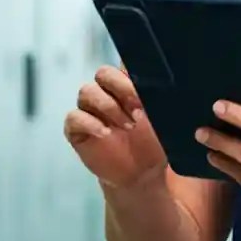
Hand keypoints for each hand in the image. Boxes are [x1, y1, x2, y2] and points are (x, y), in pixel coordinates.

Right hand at [64, 66, 167, 190]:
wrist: (143, 175)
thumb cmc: (155, 144)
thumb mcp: (164, 121)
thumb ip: (159, 101)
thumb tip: (166, 87)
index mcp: (128, 86)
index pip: (122, 65)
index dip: (130, 73)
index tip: (146, 91)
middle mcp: (107, 93)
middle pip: (103, 73)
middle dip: (121, 87)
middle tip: (138, 109)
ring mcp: (90, 110)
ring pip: (87, 91)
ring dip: (108, 107)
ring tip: (128, 126)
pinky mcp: (77, 129)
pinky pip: (74, 117)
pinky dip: (89, 123)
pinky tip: (105, 134)